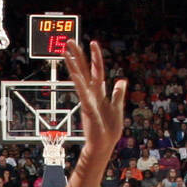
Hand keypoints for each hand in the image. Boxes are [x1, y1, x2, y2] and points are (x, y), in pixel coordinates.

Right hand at [64, 39, 126, 157]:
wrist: (104, 145)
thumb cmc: (110, 129)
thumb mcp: (117, 107)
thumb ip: (118, 93)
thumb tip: (121, 81)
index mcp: (99, 92)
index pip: (97, 70)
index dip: (96, 56)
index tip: (93, 42)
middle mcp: (91, 93)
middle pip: (83, 70)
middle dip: (78, 55)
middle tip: (69, 41)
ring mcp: (88, 100)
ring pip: (79, 78)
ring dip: (73, 65)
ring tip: (65, 52)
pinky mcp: (88, 109)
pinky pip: (83, 94)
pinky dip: (79, 84)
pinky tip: (75, 74)